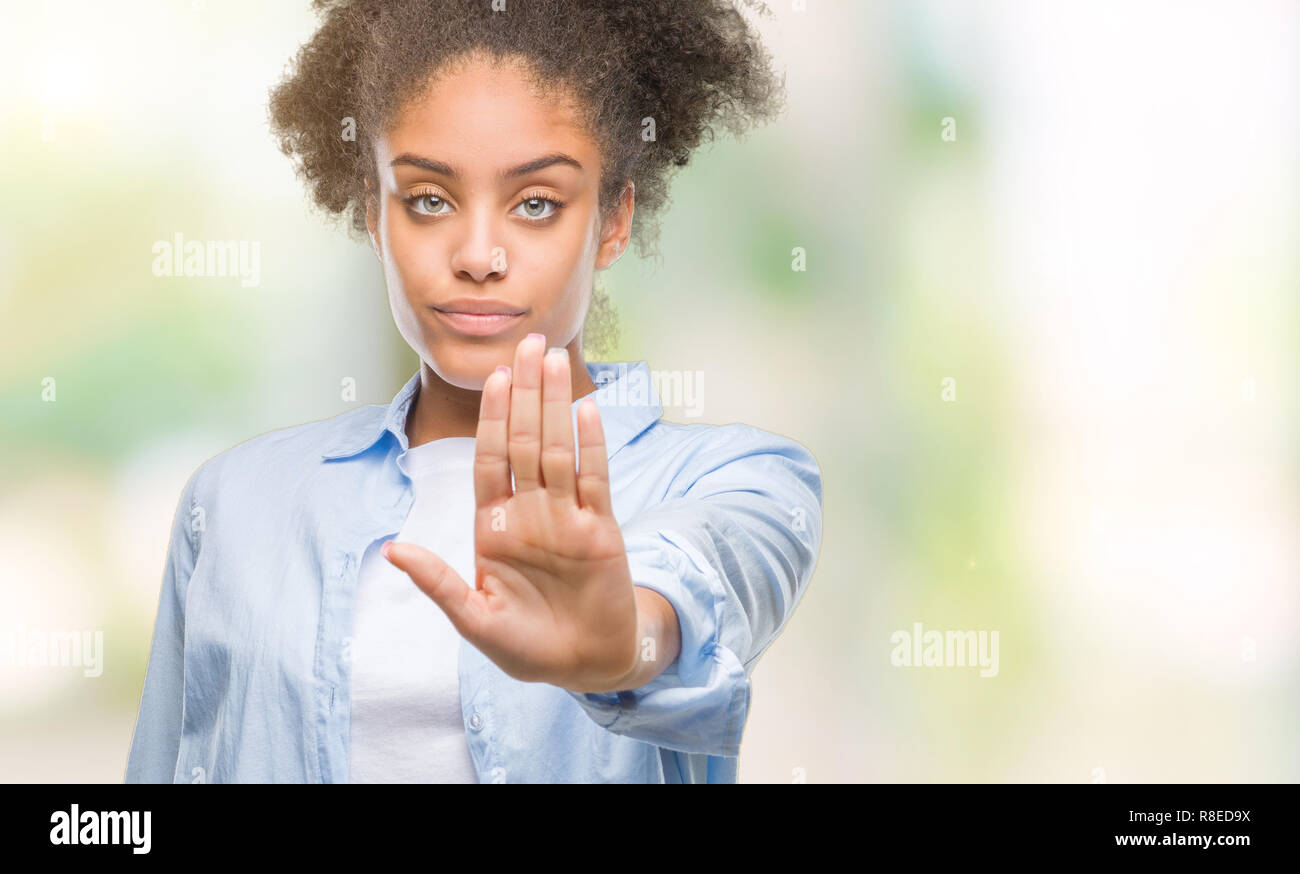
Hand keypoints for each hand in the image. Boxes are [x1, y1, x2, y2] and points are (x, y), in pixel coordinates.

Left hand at [383, 333, 641, 693]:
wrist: (583, 664)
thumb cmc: (525, 645)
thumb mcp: (474, 619)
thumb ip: (439, 584)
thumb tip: (393, 550)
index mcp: (495, 525)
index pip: (490, 458)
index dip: (491, 417)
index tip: (493, 376)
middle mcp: (531, 512)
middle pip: (524, 439)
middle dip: (525, 392)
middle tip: (528, 342)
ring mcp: (567, 517)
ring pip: (558, 449)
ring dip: (555, 404)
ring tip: (554, 359)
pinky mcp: (600, 530)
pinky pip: (594, 480)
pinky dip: (591, 446)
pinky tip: (588, 411)